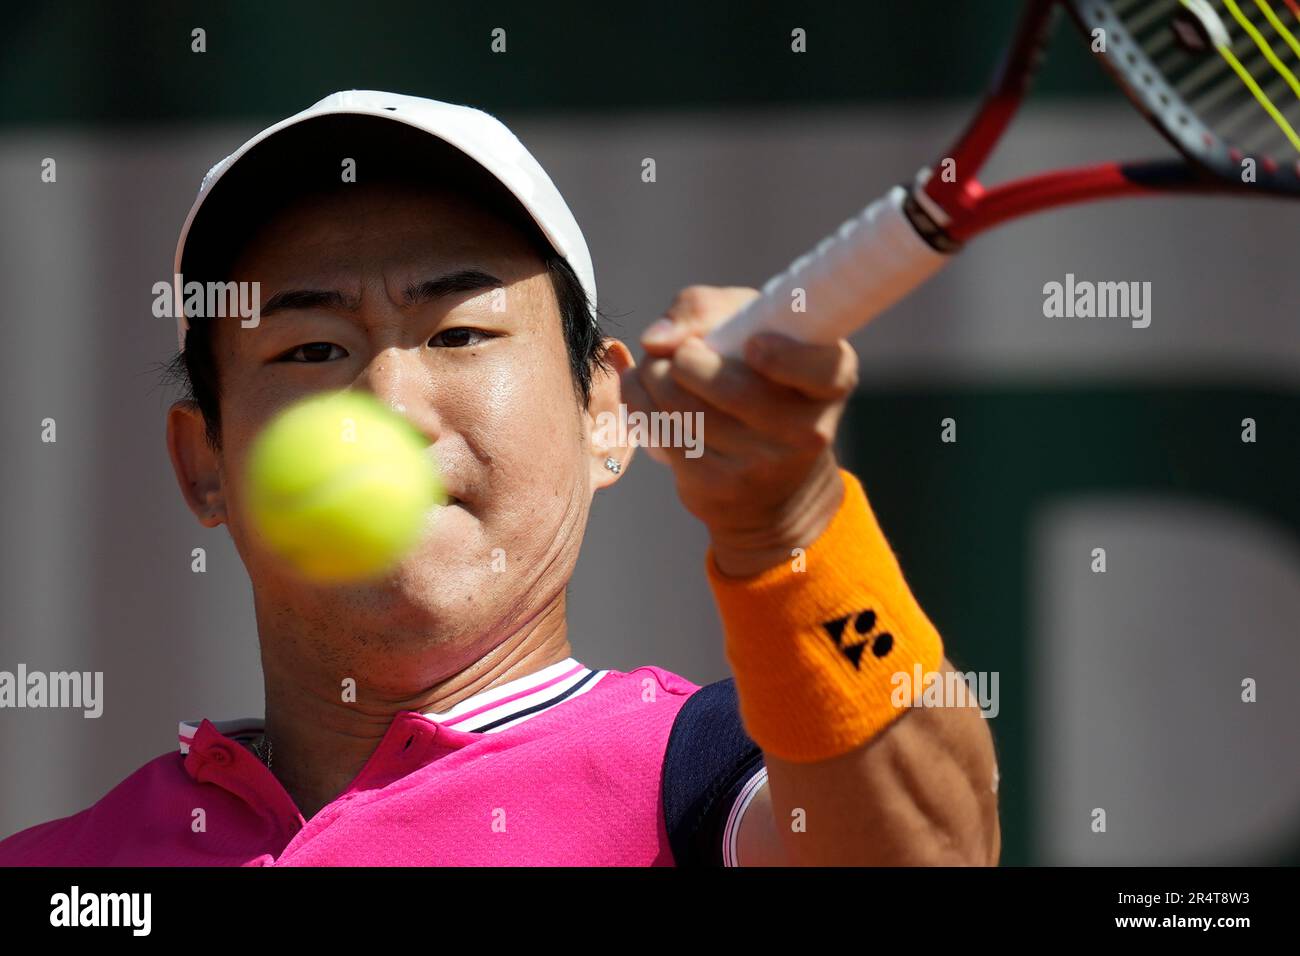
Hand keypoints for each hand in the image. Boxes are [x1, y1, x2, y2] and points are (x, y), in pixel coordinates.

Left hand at [619, 286, 858, 577]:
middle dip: (682, 359)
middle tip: (677, 352)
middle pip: (730, 388)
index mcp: (831, 378)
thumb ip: (703, 309)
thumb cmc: (757, 377)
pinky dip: (642, 406)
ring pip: (688, 412)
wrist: (769, 480)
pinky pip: (666, 437)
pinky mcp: (722, 488)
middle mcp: (808, 428)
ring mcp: (765, 466)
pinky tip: (644, 393)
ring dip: (653, 379)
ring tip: (655, 369)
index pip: (822, 371)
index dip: (785, 359)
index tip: (753, 347)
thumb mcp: (747, 327)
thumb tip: (656, 340)